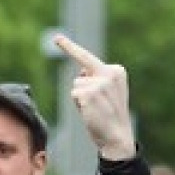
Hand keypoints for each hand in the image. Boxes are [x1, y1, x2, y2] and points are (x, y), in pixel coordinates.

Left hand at [53, 35, 134, 160]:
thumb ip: (96, 79)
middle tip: (76, 73)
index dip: (70, 47)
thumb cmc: (110, 115)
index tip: (56, 37)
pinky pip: (74, 94)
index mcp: (116, 70)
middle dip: (79, 82)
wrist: (118, 136)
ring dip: (80, 98)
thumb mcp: (108, 92)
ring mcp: (99, 83)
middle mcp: (109, 73)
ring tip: (95, 109)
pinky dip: (78, 104)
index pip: (88, 58)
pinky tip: (91, 111)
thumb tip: (81, 74)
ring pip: (76, 85)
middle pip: (81, 75)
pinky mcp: (88, 93)